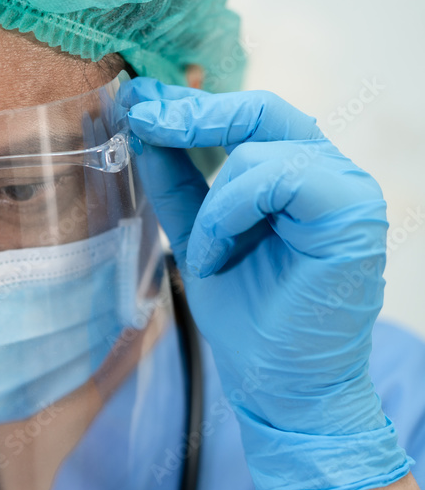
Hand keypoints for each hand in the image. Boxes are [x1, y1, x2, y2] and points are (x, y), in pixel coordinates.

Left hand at [119, 78, 409, 489]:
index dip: (190, 106)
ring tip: (203, 254)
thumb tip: (145, 127)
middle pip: (262, 109)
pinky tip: (215, 256)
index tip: (137, 102)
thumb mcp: (198, 237)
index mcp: (296, 177)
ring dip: (213, 201)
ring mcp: (345, 191)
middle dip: (193, 113)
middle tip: (143, 118)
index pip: (248, 117)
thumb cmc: (249, 319)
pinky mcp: (352, 214)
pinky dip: (232, 213)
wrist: (278, 387)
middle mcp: (327, 175)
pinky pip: (279, 177)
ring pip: (262, 146)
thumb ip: (178, 184)